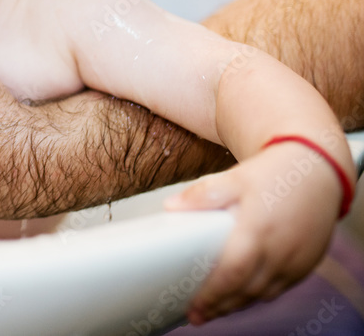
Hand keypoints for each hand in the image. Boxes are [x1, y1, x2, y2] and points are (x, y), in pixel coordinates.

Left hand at [165, 142, 342, 323]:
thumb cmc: (272, 174)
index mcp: (257, 230)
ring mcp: (296, 260)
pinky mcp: (306, 264)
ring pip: (263, 294)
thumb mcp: (234, 178)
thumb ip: (203, 194)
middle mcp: (279, 251)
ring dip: (238, 304)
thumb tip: (171, 207)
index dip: (213, 294)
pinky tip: (243, 295)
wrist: (315, 171)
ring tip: (214, 308)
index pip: (232, 273)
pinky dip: (259, 295)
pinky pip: (280, 288)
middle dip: (220, 306)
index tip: (194, 306)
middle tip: (196, 315)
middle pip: (246, 291)